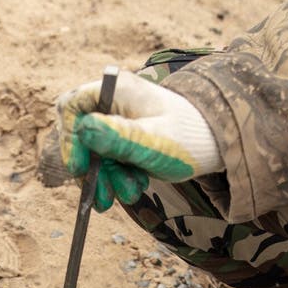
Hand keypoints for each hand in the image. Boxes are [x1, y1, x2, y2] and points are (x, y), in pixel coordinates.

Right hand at [56, 70, 221, 211]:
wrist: (217, 146)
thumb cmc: (189, 140)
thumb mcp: (153, 143)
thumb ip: (118, 137)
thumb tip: (82, 129)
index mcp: (116, 91)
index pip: (72, 107)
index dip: (70, 139)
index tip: (81, 169)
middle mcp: (113, 102)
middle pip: (80, 134)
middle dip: (90, 169)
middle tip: (103, 197)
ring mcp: (118, 121)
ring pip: (93, 153)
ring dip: (104, 179)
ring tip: (130, 192)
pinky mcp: (124, 139)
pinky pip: (107, 161)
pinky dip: (115, 178)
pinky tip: (135, 185)